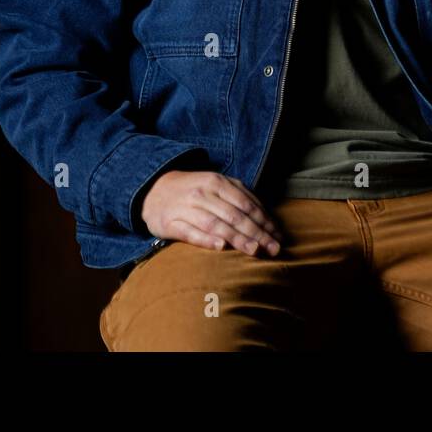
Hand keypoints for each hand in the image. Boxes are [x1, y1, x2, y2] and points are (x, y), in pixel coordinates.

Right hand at [141, 170, 283, 256]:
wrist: (153, 189)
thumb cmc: (193, 190)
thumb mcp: (216, 184)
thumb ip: (239, 196)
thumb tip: (266, 217)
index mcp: (216, 182)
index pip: (246, 204)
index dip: (264, 220)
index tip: (278, 236)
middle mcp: (202, 193)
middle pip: (234, 215)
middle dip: (257, 233)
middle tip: (273, 248)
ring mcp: (185, 207)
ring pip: (215, 224)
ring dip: (237, 239)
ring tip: (254, 250)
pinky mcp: (169, 222)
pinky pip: (189, 232)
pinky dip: (205, 240)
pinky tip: (220, 248)